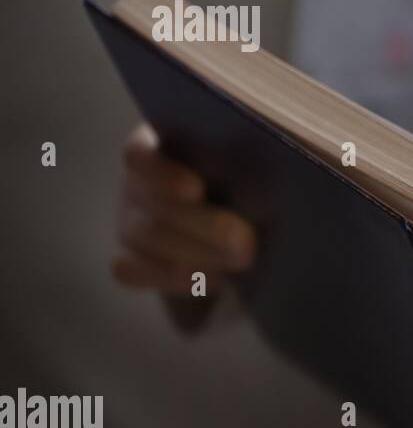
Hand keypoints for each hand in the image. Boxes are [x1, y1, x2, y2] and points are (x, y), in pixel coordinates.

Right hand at [112, 123, 255, 296]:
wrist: (238, 228)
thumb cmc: (246, 185)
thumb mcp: (247, 170)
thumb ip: (245, 168)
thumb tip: (269, 178)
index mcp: (159, 148)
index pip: (140, 156)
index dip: (165, 174)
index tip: (196, 189)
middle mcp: (136, 184)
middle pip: (154, 205)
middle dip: (203, 225)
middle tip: (245, 241)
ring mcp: (128, 223)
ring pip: (147, 239)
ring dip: (196, 254)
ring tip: (239, 261)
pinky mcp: (130, 259)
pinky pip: (133, 271)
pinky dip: (173, 279)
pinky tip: (213, 279)